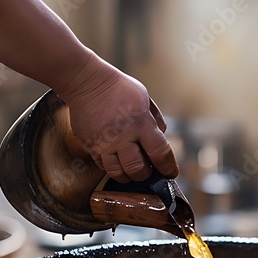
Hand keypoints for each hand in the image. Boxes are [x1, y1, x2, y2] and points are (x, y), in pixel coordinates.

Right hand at [58, 55, 178, 182]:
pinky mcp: (90, 146)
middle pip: (138, 170)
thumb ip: (155, 120)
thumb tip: (161, 137)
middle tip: (148, 170)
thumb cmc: (118, 88)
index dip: (168, 167)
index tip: (170, 172)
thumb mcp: (145, 98)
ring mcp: (105, 143)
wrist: (86, 82)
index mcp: (141, 123)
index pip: (160, 153)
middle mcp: (123, 136)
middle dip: (147, 174)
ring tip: (132, 169)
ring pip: (118, 173)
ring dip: (128, 176)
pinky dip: (113, 168)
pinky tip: (118, 161)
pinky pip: (103, 166)